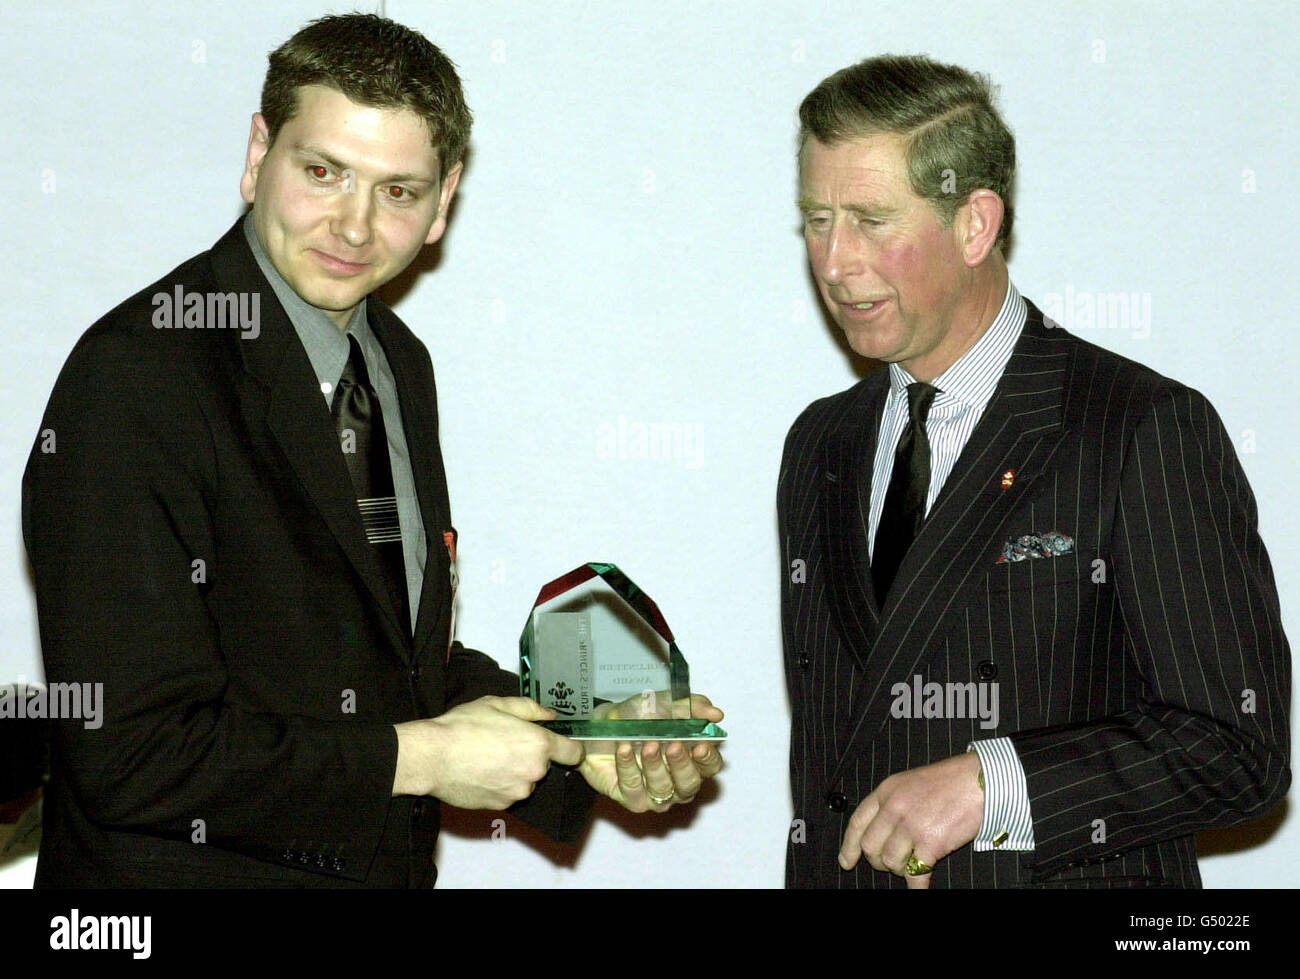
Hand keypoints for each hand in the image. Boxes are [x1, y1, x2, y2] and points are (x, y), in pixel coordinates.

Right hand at [393, 696, 582, 808]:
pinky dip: (500, 785)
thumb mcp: (499, 704)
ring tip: (488, 757)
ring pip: (525, 780)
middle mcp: (534, 772)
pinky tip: (481, 771)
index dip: (570, 748)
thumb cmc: (464, 726)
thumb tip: (551, 715)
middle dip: (531, 755)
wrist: (432, 757)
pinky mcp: (501, 806)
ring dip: (515, 771)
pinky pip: (508, 793)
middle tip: (505, 742)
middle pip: (544, 765)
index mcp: (538, 744)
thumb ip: (531, 709)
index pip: (574, 753)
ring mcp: (518, 792)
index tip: (561, 745)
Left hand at [577, 694, 723, 811]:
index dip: (708, 758)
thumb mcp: (666, 703)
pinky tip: (624, 750)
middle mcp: (678, 781)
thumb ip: (692, 706)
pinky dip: (628, 767)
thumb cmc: (640, 716)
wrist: (603, 723)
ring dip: (654, 765)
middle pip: (690, 783)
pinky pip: (633, 789)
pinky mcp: (631, 798)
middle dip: (682, 765)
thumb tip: (716, 714)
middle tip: (673, 746)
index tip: (701, 745)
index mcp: (692, 758)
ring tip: (647, 745)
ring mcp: (655, 793)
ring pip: (662, 789)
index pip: (711, 766)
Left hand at [837, 751, 983, 887]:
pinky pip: (915, 875)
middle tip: (889, 864)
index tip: (846, 861)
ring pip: (890, 862)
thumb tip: (882, 830)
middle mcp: (894, 808)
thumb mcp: (910, 782)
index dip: (849, 846)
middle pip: (871, 847)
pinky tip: (918, 888)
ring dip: (899, 870)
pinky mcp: (930, 843)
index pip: (858, 823)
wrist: (978, 781)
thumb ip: (893, 803)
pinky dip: (916, 886)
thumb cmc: (948, 781)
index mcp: (886, 791)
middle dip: (878, 861)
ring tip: (911, 864)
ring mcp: (911, 826)